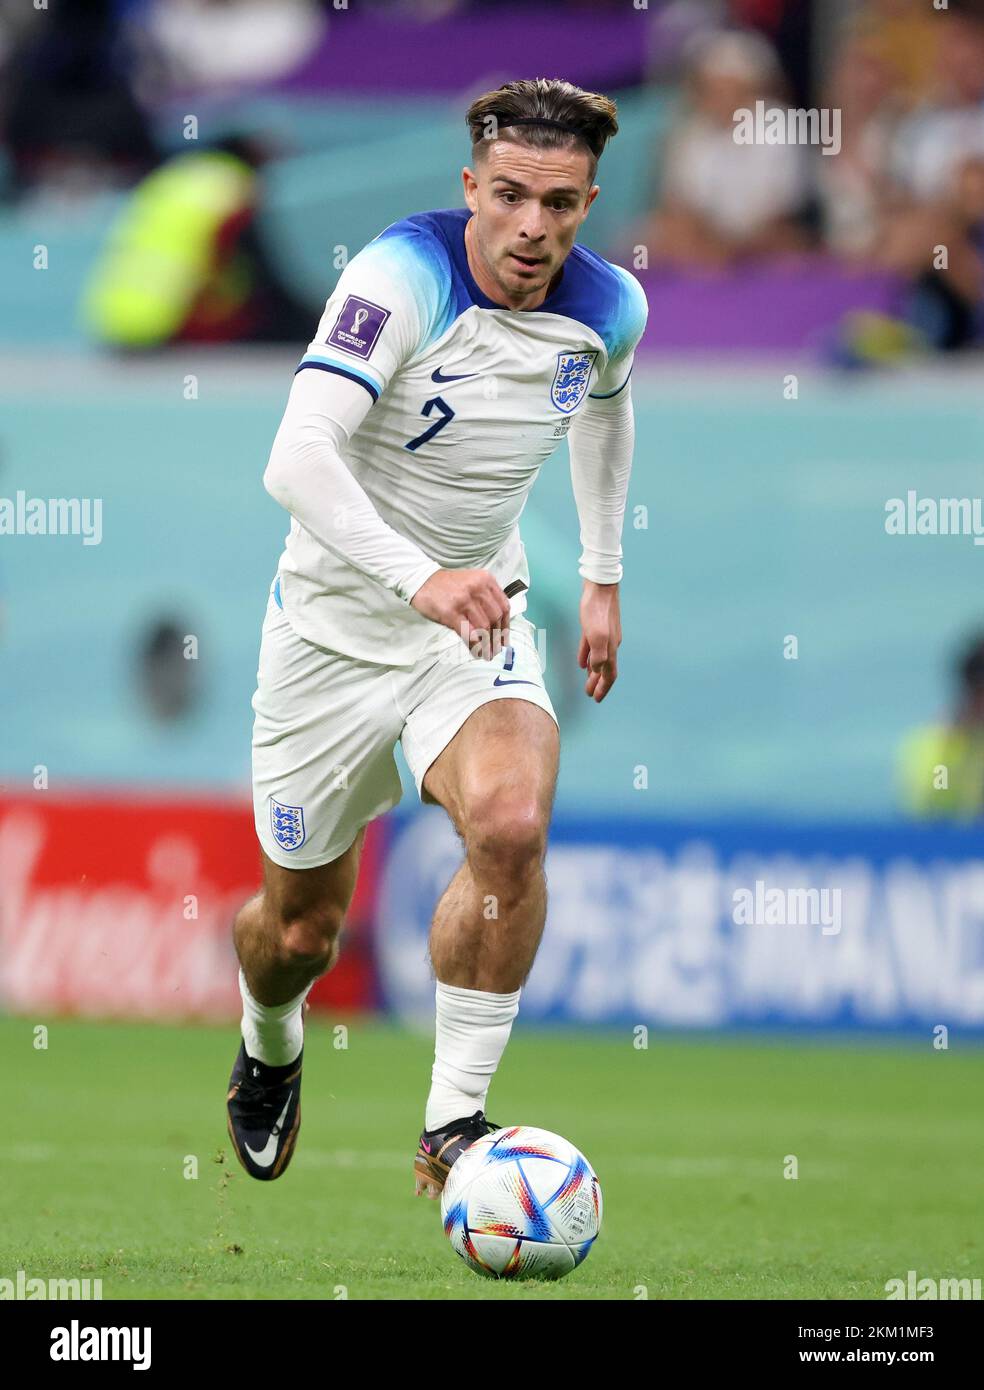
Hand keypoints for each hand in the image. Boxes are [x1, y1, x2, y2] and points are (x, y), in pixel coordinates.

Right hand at [410, 569, 510, 658]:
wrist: (420, 579)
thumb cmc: (445, 586)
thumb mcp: (471, 584)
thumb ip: (484, 600)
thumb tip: (496, 628)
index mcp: (486, 580)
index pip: (503, 606)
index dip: (506, 626)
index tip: (504, 639)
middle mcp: (477, 588)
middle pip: (495, 618)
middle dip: (497, 638)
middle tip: (495, 651)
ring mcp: (464, 599)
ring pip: (483, 627)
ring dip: (486, 644)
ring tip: (486, 654)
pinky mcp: (450, 612)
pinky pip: (468, 633)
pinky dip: (474, 645)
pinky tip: (476, 652)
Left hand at [577, 580, 620, 701]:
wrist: (600, 585)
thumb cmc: (597, 610)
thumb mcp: (596, 635)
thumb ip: (598, 655)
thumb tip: (595, 670)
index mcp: (611, 648)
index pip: (610, 674)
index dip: (603, 688)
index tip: (596, 698)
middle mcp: (610, 644)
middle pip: (605, 669)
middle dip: (598, 683)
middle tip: (590, 694)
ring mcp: (603, 634)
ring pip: (598, 659)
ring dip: (593, 672)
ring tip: (587, 681)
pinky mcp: (595, 626)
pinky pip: (591, 646)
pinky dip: (587, 656)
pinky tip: (582, 660)